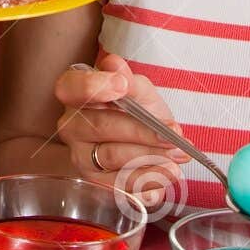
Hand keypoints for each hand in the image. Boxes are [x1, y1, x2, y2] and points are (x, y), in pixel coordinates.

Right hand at [53, 50, 187, 206]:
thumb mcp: (140, 91)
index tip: (123, 86)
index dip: (92, 86)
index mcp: (75, 95)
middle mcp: (72, 127)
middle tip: (173, 133)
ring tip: (180, 155)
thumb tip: (114, 65)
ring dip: (151, 157)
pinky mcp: (97, 182)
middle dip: (142, 130)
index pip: (70, 88)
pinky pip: (121, 185)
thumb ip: (129, 80)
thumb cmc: (138, 109)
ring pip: (113, 157)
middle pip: (101, 127)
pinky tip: (167, 176)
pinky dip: (148, 181)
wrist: (150, 138)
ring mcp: (81, 156)